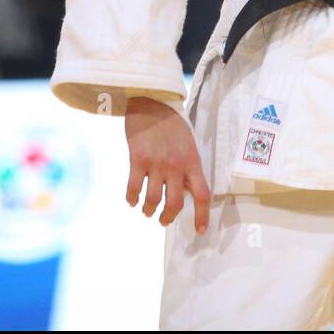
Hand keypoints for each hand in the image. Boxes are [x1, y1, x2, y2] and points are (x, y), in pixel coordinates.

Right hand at [125, 97, 211, 233]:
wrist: (151, 103)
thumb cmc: (172, 124)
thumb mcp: (189, 144)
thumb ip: (188, 167)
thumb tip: (185, 191)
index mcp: (192, 161)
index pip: (202, 194)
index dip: (202, 216)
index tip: (200, 230)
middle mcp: (176, 165)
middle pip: (175, 203)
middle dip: (168, 217)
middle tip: (164, 220)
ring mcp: (156, 163)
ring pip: (153, 199)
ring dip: (149, 210)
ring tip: (147, 211)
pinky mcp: (137, 160)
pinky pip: (134, 188)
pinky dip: (132, 199)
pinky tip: (132, 201)